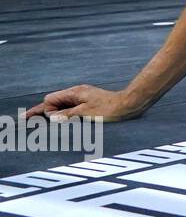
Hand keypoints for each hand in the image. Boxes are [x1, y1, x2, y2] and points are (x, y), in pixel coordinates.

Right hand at [25, 85, 144, 121]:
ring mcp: (83, 99)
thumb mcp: (86, 112)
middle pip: (54, 103)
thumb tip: (51, 118)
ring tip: (42, 123)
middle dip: (42, 112)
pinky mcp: (89, 105)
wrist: (129, 105)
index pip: (50, 100)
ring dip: (54, 115)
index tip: (46, 119)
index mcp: (74, 93)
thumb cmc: (109, 109)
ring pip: (62, 107)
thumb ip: (67, 115)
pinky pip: (71, 110)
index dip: (47, 110)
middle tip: (25, 119)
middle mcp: (77, 94)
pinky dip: (64, 116)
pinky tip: (61, 123)